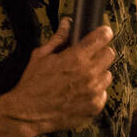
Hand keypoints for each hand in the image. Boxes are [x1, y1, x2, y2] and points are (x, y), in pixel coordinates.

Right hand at [6, 17, 116, 135]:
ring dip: (98, 73)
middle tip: (88, 57)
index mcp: (76, 57)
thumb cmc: (32, 83)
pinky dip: (96, 92)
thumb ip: (58, 38)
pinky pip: (103, 93)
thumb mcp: (41, 56)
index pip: (102, 37)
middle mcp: (88, 73)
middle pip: (109, 54)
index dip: (103, 33)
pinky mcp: (94, 107)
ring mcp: (93, 92)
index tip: (102, 33)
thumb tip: (67, 22)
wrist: (27, 113)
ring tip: (83, 77)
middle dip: (100, 52)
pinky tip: (81, 92)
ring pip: (108, 74)